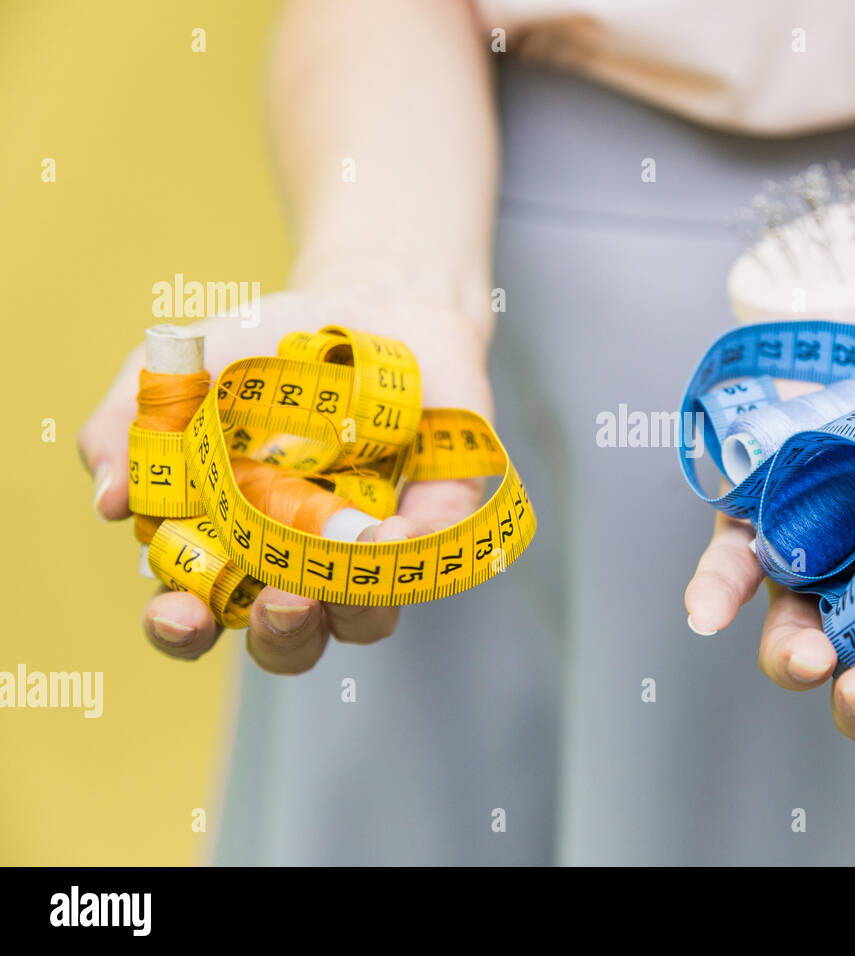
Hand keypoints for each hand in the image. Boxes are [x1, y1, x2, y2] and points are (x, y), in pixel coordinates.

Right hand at [79, 286, 493, 673]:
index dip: (182, 630)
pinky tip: (401, 529)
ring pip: (365, 619)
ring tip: (343, 563)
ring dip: (352, 609)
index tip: (178, 614)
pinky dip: (416, 553)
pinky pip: (433, 556)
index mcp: (226, 544)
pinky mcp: (435, 520)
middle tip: (279, 603)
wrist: (367, 301)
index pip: (196, 617)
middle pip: (287, 640)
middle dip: (280, 635)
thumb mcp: (175, 370)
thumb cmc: (263, 350)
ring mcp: (369, 549)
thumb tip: (110, 502)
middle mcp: (299, 562)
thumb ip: (128, 427)